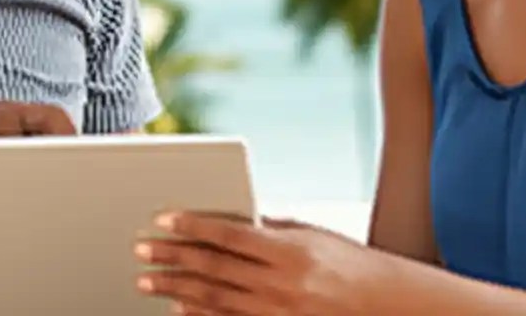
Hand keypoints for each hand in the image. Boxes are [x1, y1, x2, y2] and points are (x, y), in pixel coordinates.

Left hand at [134, 212, 386, 314]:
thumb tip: (233, 219)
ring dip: (176, 288)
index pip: (230, 234)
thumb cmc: (349, 264)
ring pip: (213, 299)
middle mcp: (281, 284)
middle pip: (214, 267)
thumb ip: (272, 228)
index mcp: (289, 250)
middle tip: (141, 249)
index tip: (164, 219)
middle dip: (173, 257)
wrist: (385, 305)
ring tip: (147, 280)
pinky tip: (179, 308)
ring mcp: (277, 312)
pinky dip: (200, 315)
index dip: (193, 226)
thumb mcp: (313, 235)